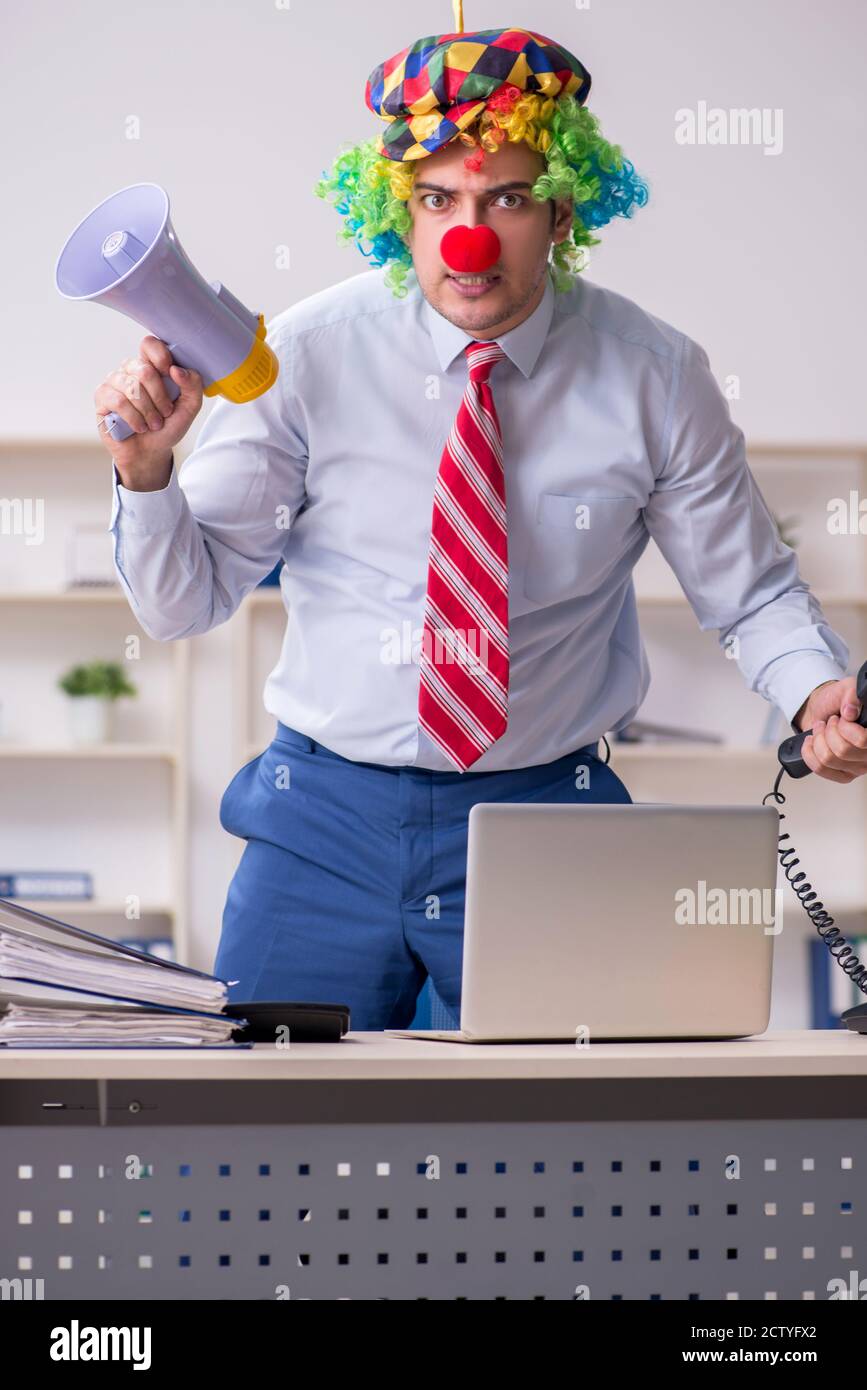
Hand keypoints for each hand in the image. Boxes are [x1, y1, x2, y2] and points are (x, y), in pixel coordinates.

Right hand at [94, 335, 202, 487]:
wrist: (150, 452)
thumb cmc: (168, 426)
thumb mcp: (189, 408)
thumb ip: (192, 386)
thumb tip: (176, 370)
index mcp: (151, 365)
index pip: (149, 344)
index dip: (160, 356)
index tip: (170, 374)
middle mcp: (131, 369)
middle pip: (144, 370)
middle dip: (160, 397)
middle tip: (165, 414)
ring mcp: (114, 381)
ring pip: (132, 387)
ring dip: (148, 411)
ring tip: (153, 424)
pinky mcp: (102, 396)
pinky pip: (118, 400)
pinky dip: (134, 418)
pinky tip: (139, 426)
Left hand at [793, 677, 866, 782]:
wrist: (823, 709)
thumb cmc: (838, 700)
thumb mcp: (847, 688)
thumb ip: (851, 694)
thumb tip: (850, 711)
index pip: (862, 740)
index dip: (845, 727)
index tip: (843, 717)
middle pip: (842, 751)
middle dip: (829, 731)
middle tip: (831, 722)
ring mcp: (859, 767)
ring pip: (829, 759)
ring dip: (819, 739)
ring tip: (822, 730)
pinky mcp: (844, 775)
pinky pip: (820, 769)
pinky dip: (810, 752)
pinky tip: (813, 742)